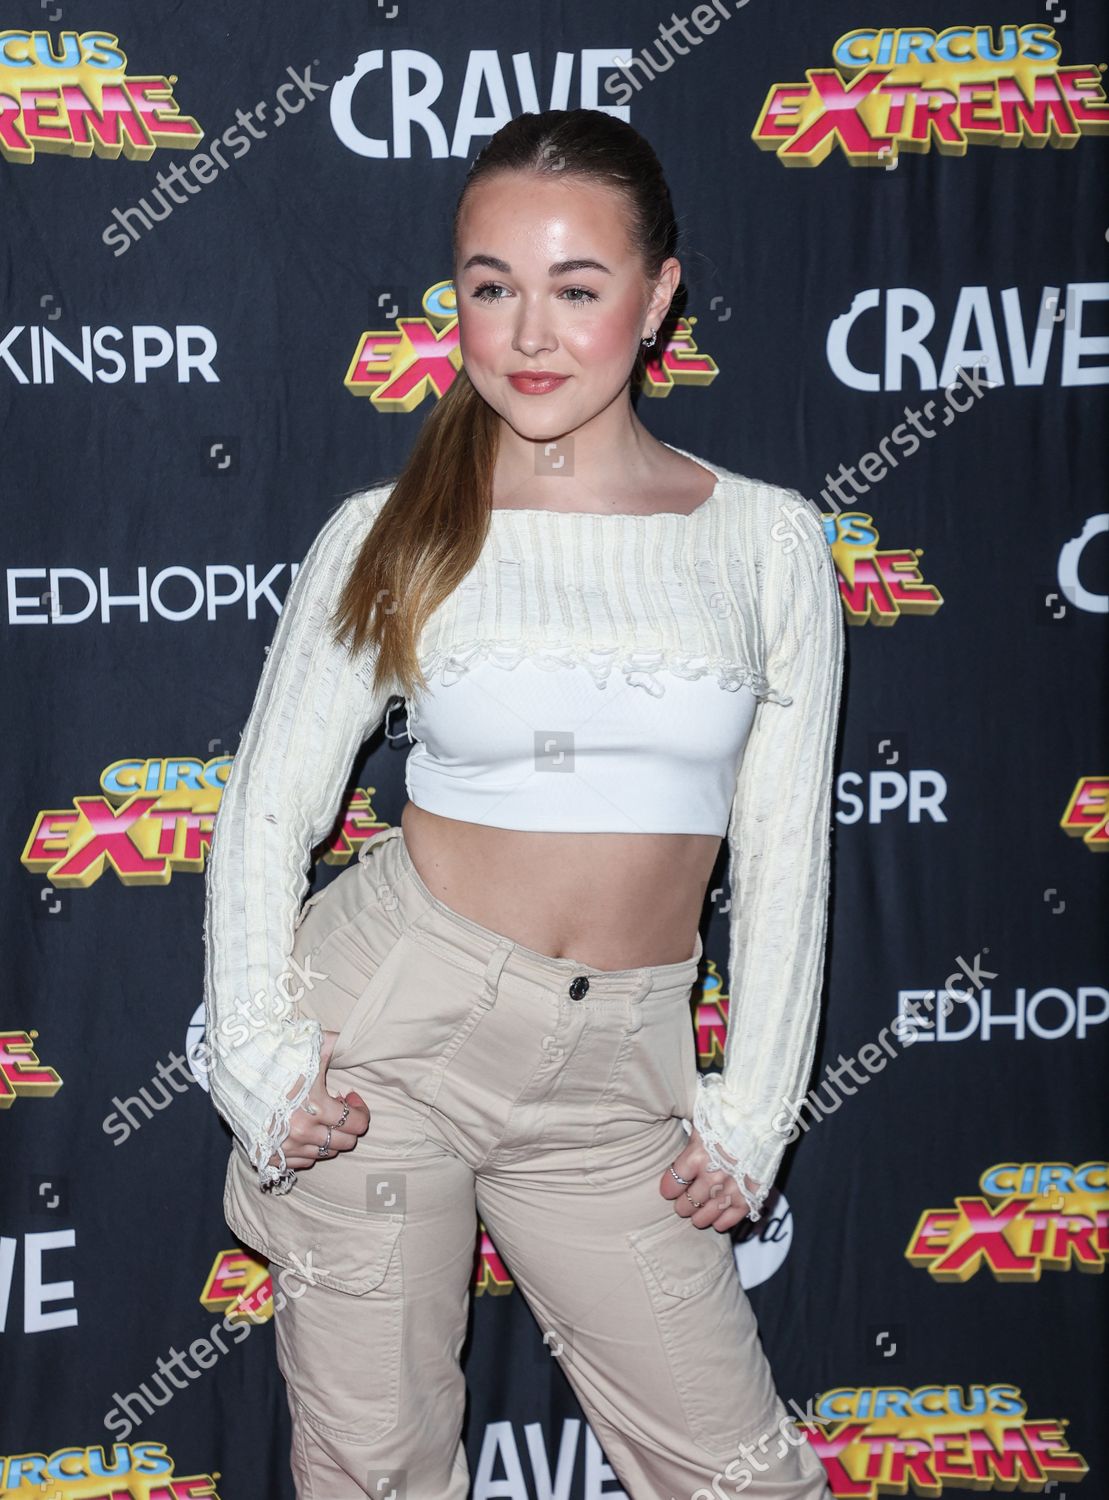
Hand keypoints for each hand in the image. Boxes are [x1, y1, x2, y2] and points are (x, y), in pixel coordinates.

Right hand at [266, 1029, 370, 1172]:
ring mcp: (285, 1146)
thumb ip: (336, 1043)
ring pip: (324, 1153)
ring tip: (319, 1116)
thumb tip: (355, 1041)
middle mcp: (302, 1132)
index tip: (351, 1097)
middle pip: (344, 1143)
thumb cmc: (275, 1056)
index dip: (361, 1110)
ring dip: (328, 1136)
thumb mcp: (308, 1045)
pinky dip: (308, 1148)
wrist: (232, 1072)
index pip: (356, 1124)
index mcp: (316, 1106)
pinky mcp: (269, 1155)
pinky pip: (302, 1162)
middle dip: (348, 1126)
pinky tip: (304, 1129)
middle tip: (338, 1108)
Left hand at [659, 1126, 760, 1231]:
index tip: (669, 1191)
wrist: (763, 1116)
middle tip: (683, 1205)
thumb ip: (690, 1143)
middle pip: (689, 1202)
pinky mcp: (750, 1194)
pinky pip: (732, 1216)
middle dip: (683, 1205)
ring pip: (708, 1214)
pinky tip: (717, 1221)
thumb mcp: (701, 1124)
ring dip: (700, 1217)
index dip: (669, 1189)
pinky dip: (723, 1222)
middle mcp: (712, 1175)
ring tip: (697, 1216)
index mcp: (696, 1156)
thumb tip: (677, 1152)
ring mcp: (732, 1187)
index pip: (673, 1184)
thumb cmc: (729, 1116)